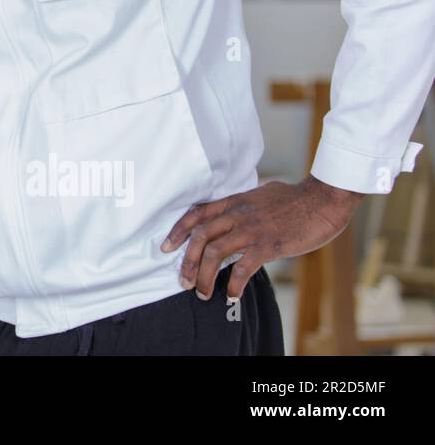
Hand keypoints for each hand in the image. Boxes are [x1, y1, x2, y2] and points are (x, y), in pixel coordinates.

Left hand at [162, 175, 363, 301]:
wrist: (322, 200)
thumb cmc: (294, 199)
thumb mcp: (260, 195)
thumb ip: (244, 205)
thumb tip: (235, 212)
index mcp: (234, 202)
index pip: (197, 214)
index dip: (178, 230)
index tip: (167, 246)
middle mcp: (237, 214)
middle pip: (200, 236)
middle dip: (187, 261)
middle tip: (183, 280)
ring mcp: (252, 229)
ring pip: (215, 253)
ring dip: (204, 276)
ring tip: (202, 293)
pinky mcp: (269, 245)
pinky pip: (243, 267)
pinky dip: (233, 284)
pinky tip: (231, 295)